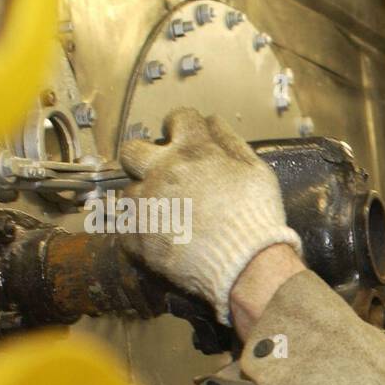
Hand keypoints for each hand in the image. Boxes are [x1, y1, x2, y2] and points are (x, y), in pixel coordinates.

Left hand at [120, 108, 302, 325]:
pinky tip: (164, 239)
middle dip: (145, 157)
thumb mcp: (256, 171)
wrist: (247, 265)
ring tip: (168, 217)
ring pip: (128, 192)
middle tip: (163, 174)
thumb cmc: (256, 217)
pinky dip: (143, 233)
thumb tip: (212, 121)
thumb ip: (231, 141)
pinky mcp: (137, 236)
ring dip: (145, 200)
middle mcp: (161, 171)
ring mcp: (146, 204)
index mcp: (192, 151)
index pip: (178, 119)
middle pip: (133, 150)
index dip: (182, 126)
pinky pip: (128, 229)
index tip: (185, 137)